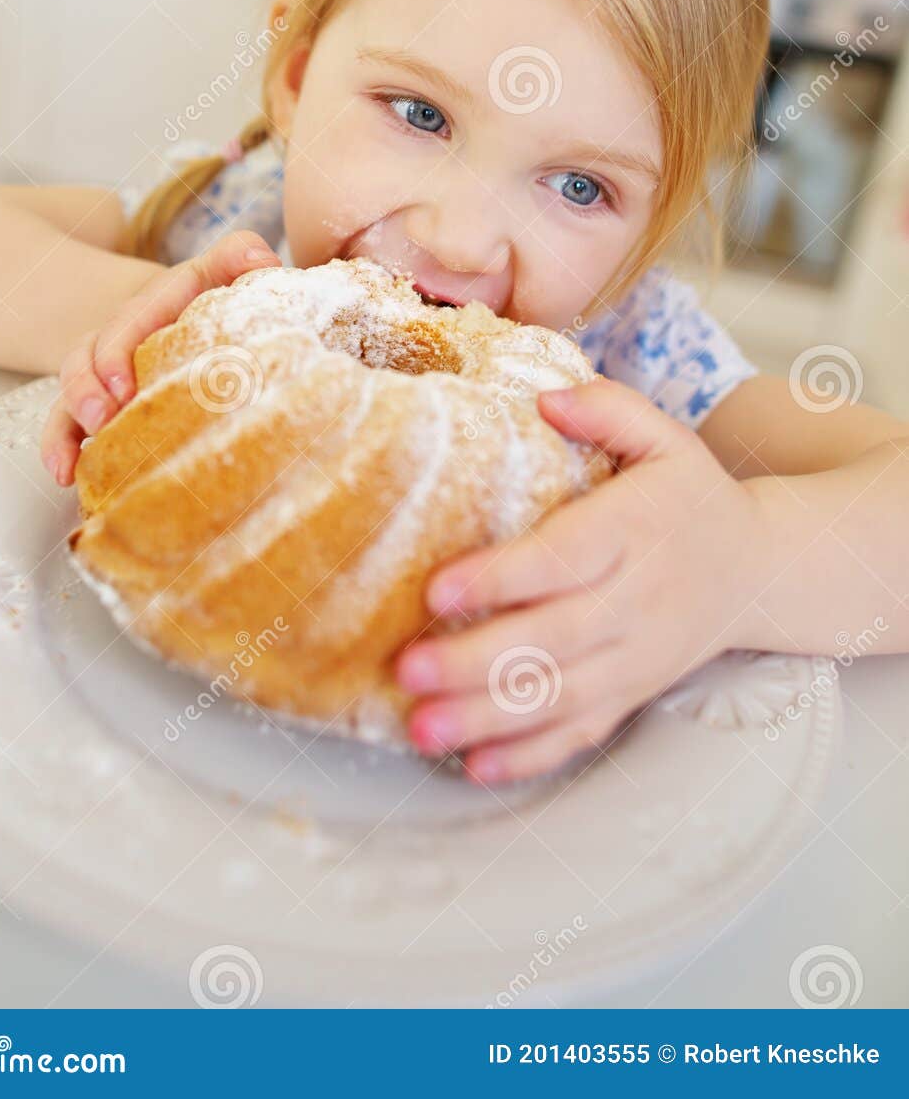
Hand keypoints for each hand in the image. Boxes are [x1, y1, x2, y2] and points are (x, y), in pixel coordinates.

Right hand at [40, 229, 280, 486]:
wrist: (198, 313)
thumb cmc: (217, 298)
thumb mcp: (225, 273)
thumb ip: (238, 256)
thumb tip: (259, 257)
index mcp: (152, 304)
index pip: (128, 321)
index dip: (117, 352)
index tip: (122, 387)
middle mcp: (120, 334)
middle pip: (87, 356)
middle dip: (86, 391)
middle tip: (101, 421)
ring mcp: (104, 368)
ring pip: (70, 390)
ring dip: (65, 426)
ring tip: (67, 464)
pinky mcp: (99, 399)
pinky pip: (68, 420)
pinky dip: (60, 446)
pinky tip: (64, 475)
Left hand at [396, 378, 765, 783]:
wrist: (761, 570)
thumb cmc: (690, 497)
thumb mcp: (665, 437)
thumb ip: (609, 410)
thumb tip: (547, 400)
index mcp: (636, 531)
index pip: (564, 558)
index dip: (500, 578)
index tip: (437, 590)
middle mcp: (637, 600)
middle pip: (552, 639)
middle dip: (475, 661)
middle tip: (407, 669)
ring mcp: (637, 656)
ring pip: (560, 696)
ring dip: (487, 718)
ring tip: (422, 728)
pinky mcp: (634, 693)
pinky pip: (583, 732)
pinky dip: (531, 756)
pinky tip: (476, 767)